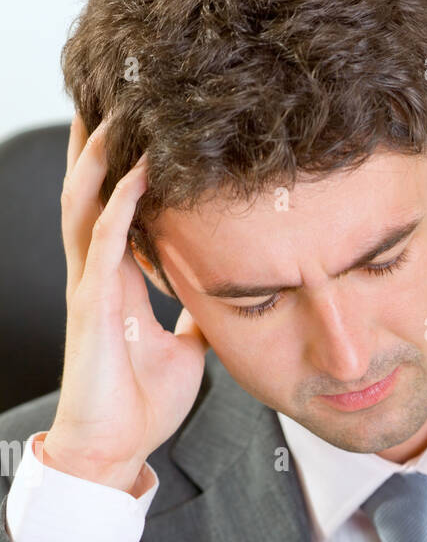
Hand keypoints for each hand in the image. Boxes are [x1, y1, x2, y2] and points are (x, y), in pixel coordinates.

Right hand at [44, 112, 208, 491]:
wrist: (117, 447)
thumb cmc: (142, 403)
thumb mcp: (185, 349)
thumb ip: (197, 317)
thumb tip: (225, 299)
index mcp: (119, 282)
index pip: (117, 208)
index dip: (126, 169)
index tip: (146, 130)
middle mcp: (99, 275)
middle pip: (91, 191)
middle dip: (99, 144)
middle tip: (118, 95)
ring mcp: (92, 287)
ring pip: (85, 203)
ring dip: (102, 158)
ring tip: (120, 113)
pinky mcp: (93, 307)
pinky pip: (105, 243)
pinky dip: (121, 205)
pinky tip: (139, 174)